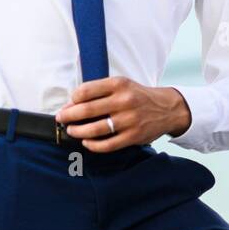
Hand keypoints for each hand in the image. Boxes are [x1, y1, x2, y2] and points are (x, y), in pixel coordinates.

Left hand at [55, 77, 190, 152]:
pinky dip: (93, 145)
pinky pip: (108, 145)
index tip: (68, 104)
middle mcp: (124, 100)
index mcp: (119, 84)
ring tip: (72, 131)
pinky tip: (87, 142)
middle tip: (61, 119)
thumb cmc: (138, 96)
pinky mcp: (133, 136)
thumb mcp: (122, 85)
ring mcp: (129, 120)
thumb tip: (72, 104)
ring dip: (78, 131)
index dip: (72, 99)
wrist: (167, 108)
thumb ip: (100, 91)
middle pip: (87, 110)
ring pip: (95, 129)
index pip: (86, 90)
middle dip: (69, 116)